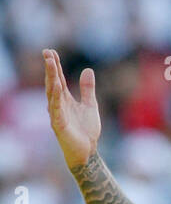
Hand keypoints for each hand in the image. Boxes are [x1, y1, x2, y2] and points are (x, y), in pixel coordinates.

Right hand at [43, 48, 100, 170]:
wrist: (88, 152)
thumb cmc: (87, 131)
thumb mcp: (90, 105)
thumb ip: (87, 89)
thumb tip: (88, 69)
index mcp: (65, 99)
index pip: (59, 79)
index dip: (56, 66)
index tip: (52, 52)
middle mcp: (58, 105)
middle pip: (53, 82)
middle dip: (50, 68)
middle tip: (47, 52)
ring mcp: (57, 114)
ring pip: (52, 92)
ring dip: (51, 77)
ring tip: (50, 63)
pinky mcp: (58, 124)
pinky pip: (56, 108)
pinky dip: (56, 96)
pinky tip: (56, 85)